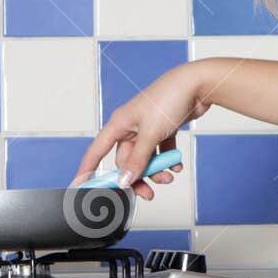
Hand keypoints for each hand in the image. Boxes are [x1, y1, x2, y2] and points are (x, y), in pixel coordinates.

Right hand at [67, 63, 211, 200]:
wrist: (198, 84)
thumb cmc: (170, 99)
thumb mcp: (151, 133)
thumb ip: (138, 160)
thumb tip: (124, 180)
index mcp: (119, 123)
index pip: (96, 151)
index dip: (87, 169)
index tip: (80, 186)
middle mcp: (130, 125)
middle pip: (126, 161)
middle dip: (138, 177)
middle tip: (149, 193)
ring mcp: (147, 127)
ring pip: (145, 158)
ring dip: (156, 170)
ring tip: (169, 176)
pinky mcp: (162, 128)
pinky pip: (160, 151)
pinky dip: (168, 160)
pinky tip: (176, 165)